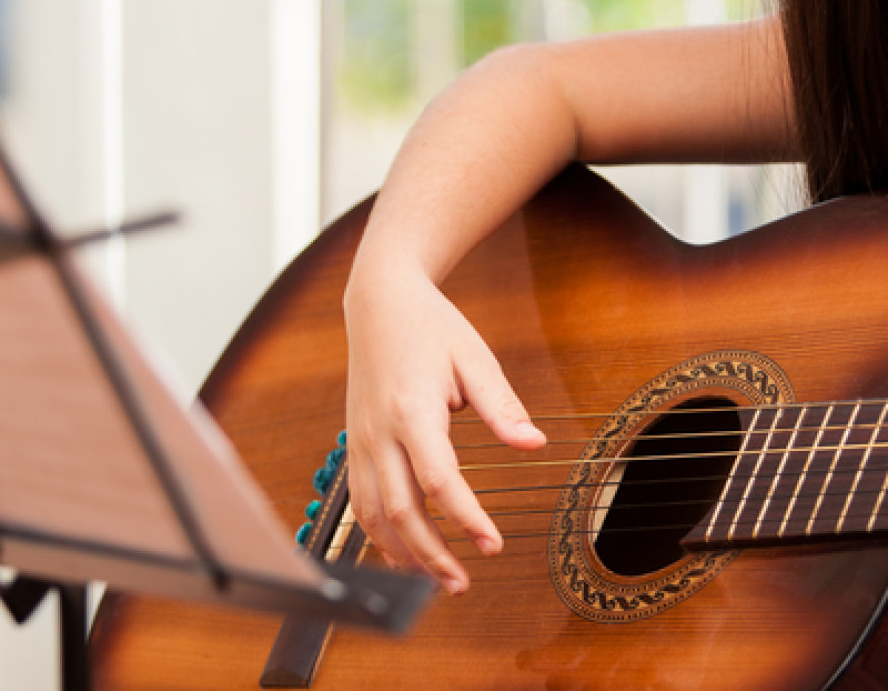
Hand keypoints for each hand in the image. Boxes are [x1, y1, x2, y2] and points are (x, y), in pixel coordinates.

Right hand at [342, 266, 545, 592]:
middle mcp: (379, 432)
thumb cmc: (431, 327)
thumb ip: (502, 407)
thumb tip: (533, 444)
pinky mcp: (354, 445)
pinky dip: (379, 535)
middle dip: (431, 554)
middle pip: (401, 510)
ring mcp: (359, 441)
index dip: (465, 518)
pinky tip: (403, 554)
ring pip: (373, 514)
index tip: (493, 545)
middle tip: (462, 584)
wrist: (379, 303)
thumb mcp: (476, 358)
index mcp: (412, 410)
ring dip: (402, 553)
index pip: (439, 480)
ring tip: (436, 581)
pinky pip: (361, 502)